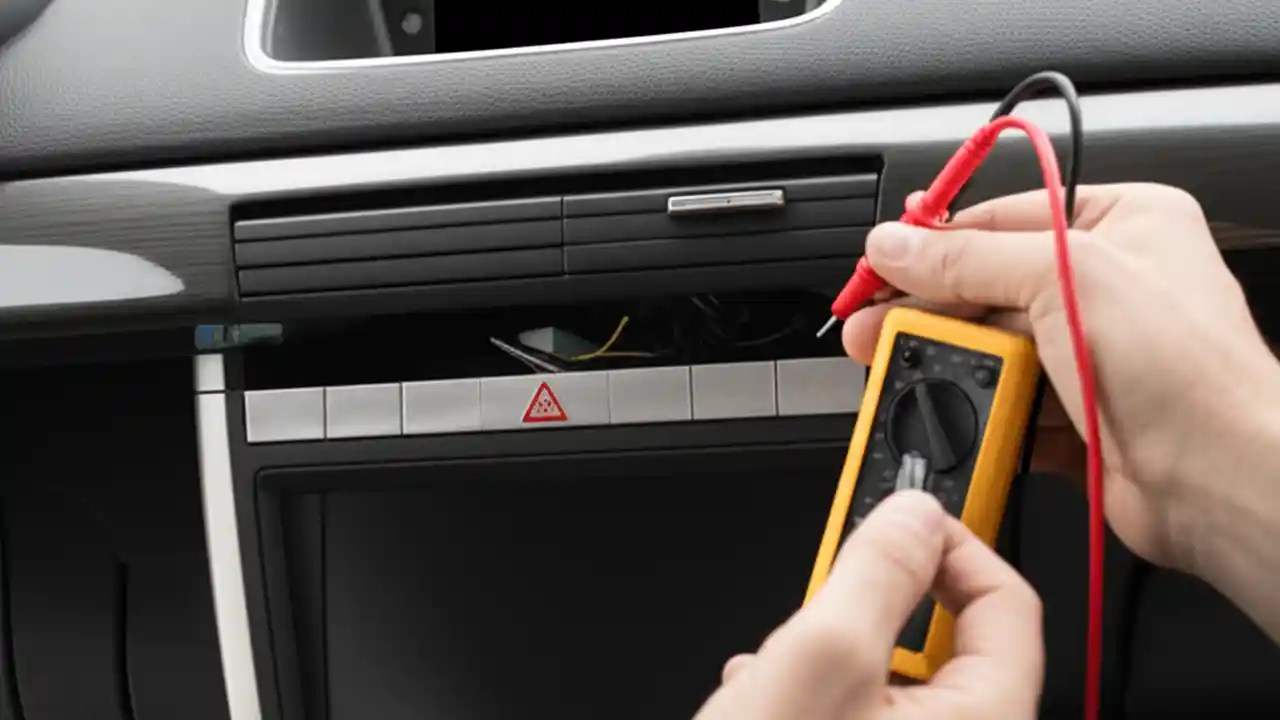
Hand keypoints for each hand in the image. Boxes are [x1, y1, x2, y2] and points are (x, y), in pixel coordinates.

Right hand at [693, 491, 1041, 719]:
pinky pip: (865, 709)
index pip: (1009, 598)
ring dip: (835, 647)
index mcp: (987, 717)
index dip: (953, 543)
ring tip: (783, 658)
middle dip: (873, 601)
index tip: (898, 520)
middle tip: (830, 590)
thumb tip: (914, 513)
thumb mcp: (820, 659)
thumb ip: (875, 573)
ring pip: (895, 673)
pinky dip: (820, 688)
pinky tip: (769, 693)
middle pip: (947, 634)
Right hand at [842, 183, 1279, 575]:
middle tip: (872, 324)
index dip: (936, 240)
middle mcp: (1110, 284)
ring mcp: (1094, 353)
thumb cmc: (1186, 371)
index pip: (1004, 217)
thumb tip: (897, 244)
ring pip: (992, 348)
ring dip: (945, 362)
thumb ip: (969, 257)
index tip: (880, 262)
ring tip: (897, 369)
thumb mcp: (1065, 277)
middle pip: (989, 285)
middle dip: (926, 307)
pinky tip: (947, 411)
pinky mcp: (1077, 415)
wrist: (1222, 482)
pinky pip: (1006, 403)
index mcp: (1123, 223)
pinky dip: (975, 410)